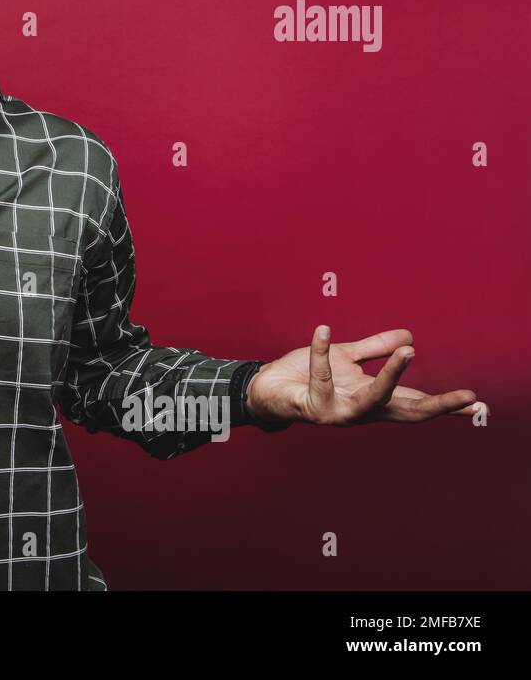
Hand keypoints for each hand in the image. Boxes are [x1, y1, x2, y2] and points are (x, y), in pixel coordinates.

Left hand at [245, 325, 482, 426]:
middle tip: (468, 398)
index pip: (415, 402)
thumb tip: (410, 337)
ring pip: (372, 398)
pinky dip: (320, 351)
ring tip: (409, 352)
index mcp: (373, 399)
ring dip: (391, 376)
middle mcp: (361, 411)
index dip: (445, 404)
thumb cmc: (305, 378)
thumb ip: (375, 349)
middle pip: (407, 412)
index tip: (478, 405)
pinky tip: (323, 330)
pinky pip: (321, 374)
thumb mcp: (347, 358)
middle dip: (438, 406)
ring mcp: (340, 413)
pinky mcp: (314, 406)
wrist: (267, 389)